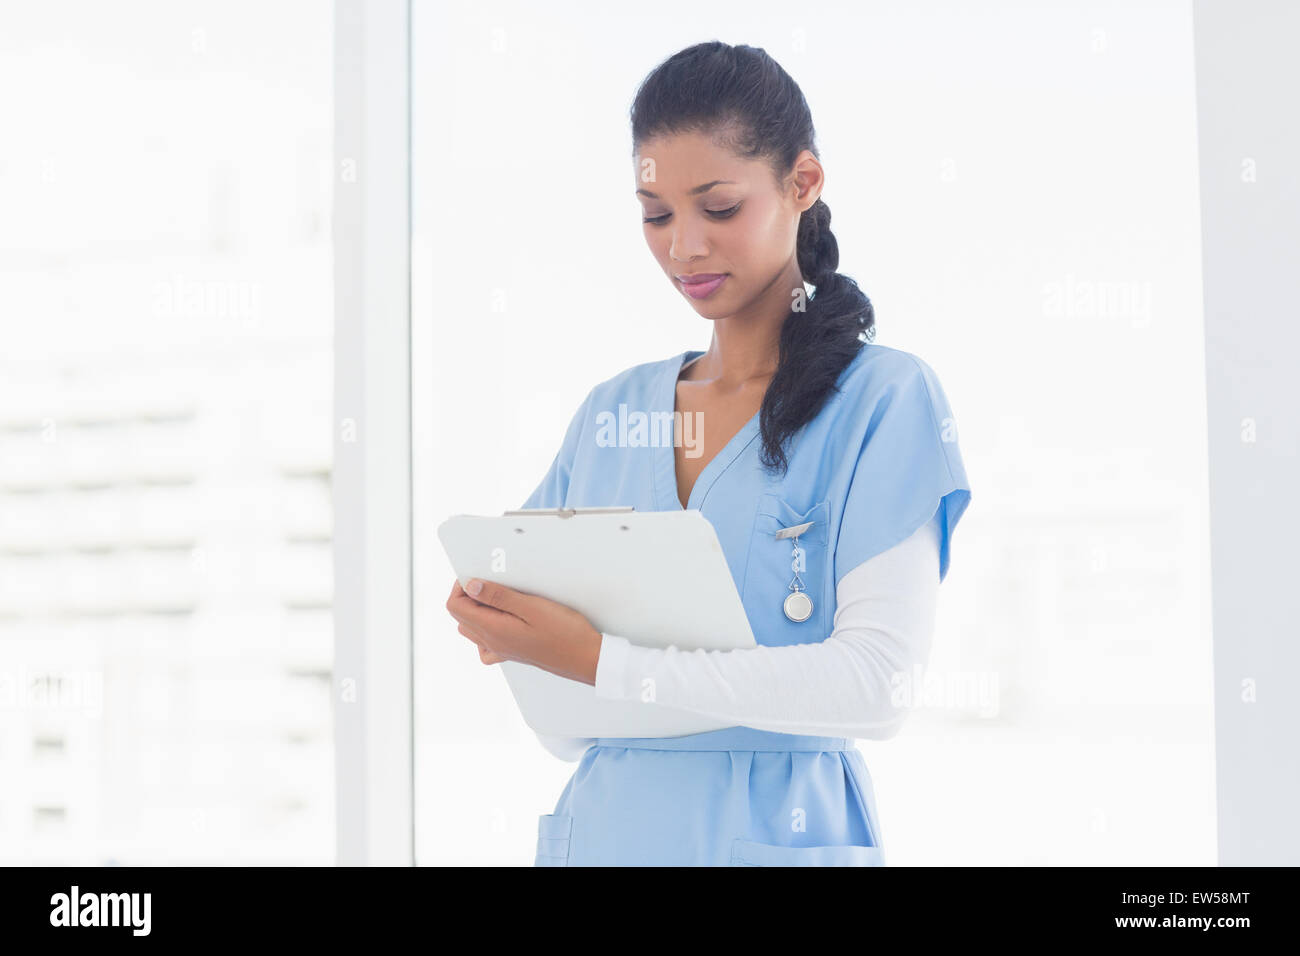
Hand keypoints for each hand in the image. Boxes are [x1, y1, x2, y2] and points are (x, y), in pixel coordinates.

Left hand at [445, 578, 602, 685]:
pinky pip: (486, 645)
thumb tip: (471, 586)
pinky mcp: (513, 653)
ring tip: (497, 597)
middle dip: (467, 596)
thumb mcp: (531, 606)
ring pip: (471, 629)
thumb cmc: (565, 634)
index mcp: (493, 630)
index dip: (461, 587)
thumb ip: (498, 597)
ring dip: (476, 611)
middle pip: (461, 617)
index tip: (477, 575)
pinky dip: (486, 630)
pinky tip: (501, 620)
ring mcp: (502, 650)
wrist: (585, 658)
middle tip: (489, 582)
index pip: (455, 606)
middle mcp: (492, 643)